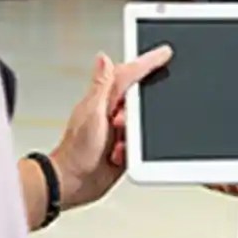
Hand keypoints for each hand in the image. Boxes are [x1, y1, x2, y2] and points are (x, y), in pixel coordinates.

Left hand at [50, 45, 172, 210]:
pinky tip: (118, 154)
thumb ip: (100, 85)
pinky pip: (141, 143)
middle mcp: (111, 111)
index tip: (165, 53)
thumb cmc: (76, 151)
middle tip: (123, 124)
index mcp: (103, 98)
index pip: (129, 73)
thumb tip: (103, 58)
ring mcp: (118, 129)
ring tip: (118, 144)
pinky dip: (133, 149)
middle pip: (139, 97)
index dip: (148, 61)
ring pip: (142, 122)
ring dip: (134, 134)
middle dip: (141, 108)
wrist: (73, 184)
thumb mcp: (91, 113)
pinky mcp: (124, 146)